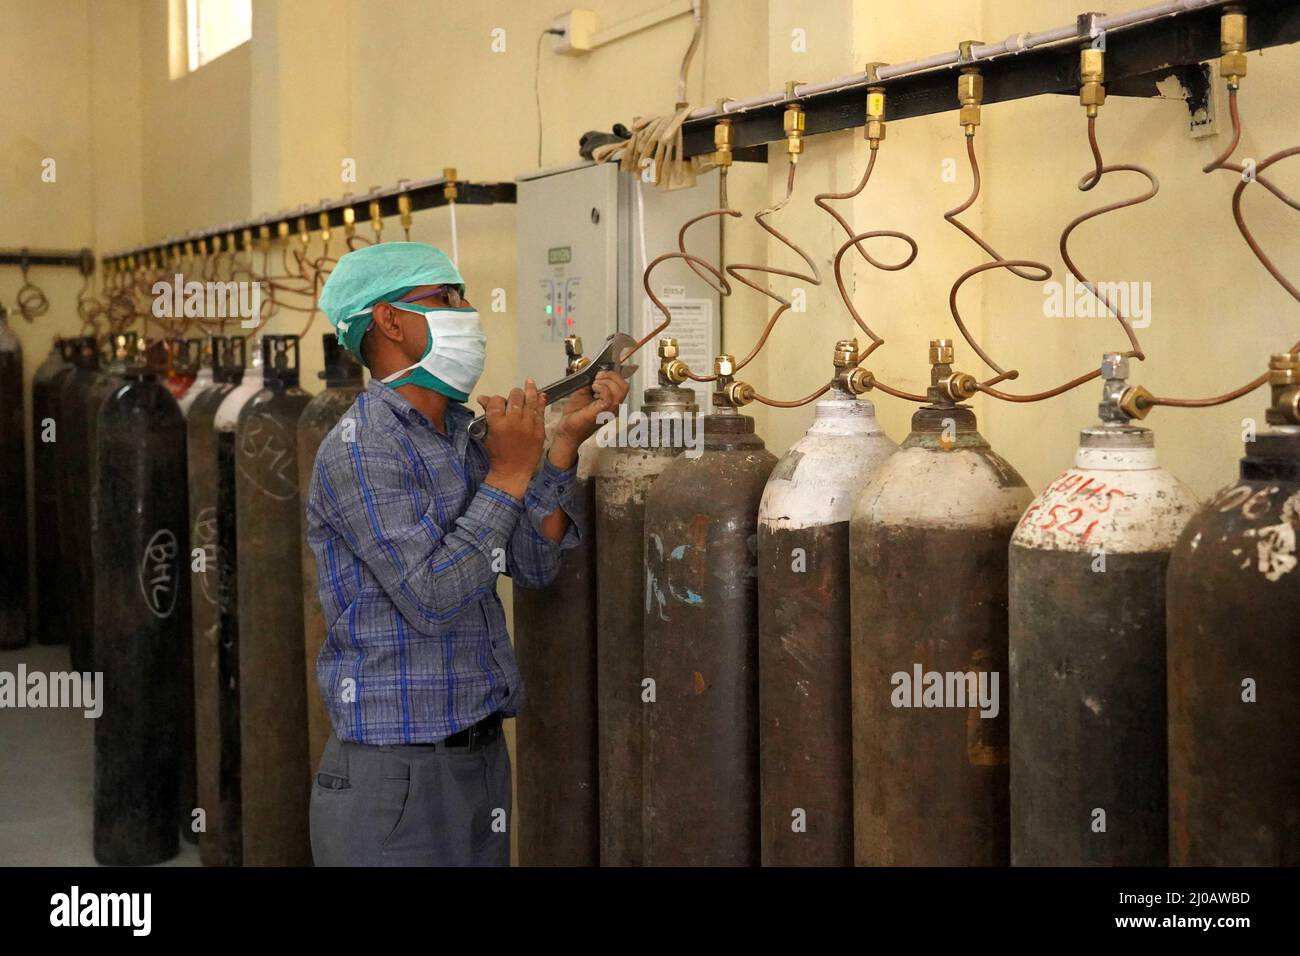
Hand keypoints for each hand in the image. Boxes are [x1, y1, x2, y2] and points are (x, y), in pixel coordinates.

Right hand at [477, 379, 546, 498]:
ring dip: (530, 390)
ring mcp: (528, 425)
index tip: (498, 402)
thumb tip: (482, 398)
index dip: (497, 399)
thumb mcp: (488, 434)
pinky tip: (541, 395)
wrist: (513, 472)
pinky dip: (540, 402)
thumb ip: (488, 414)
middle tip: (515, 395)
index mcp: (497, 423)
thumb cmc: (497, 454)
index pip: (497, 401)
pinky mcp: (539, 430)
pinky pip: (540, 412)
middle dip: (514, 394)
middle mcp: (514, 421)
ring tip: (530, 382)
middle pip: (515, 398)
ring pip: (530, 401)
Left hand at [552, 371, 630, 462]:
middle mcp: (614, 407)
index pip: (623, 385)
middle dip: (611, 375)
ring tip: (595, 383)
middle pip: (624, 385)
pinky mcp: (603, 412)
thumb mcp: (584, 391)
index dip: (615, 374)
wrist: (567, 429)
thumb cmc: (575, 415)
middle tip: (598, 376)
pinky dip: (602, 387)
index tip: (602, 370)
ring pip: (621, 389)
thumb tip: (596, 370)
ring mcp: (610, 410)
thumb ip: (593, 381)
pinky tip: (593, 388)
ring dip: (606, 381)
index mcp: (611, 402)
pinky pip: (609, 396)